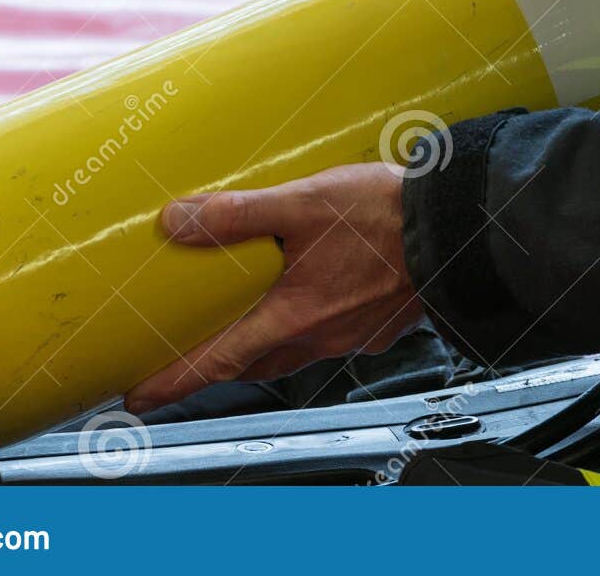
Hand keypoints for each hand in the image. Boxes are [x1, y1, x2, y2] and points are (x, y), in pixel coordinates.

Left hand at [125, 162, 422, 412]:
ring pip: (291, 354)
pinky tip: (310, 302)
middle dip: (214, 370)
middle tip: (183, 368)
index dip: (174, 380)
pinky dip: (304, 329)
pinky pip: (328, 337)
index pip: (219, 360)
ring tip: (241, 333)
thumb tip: (179, 221)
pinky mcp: (378, 322)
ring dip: (259, 350)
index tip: (141, 397)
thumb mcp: (304, 202)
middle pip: (253, 366)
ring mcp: (353, 333)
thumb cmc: (389, 217)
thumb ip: (238, 214)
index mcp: (295, 315)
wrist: (458, 227)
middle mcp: (322, 335)